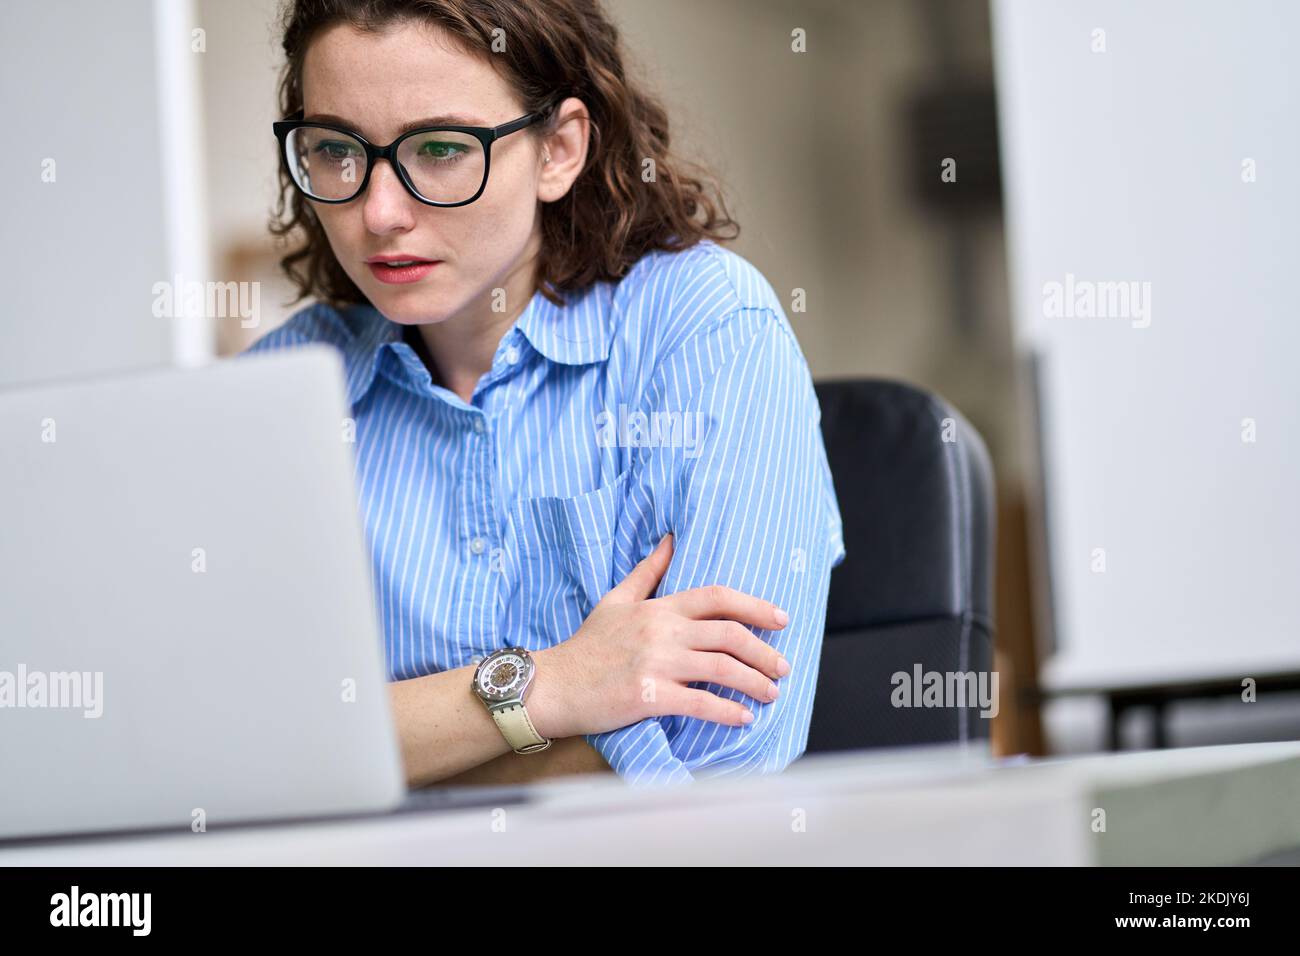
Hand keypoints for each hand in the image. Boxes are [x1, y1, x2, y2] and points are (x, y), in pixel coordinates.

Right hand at [527, 533, 790, 739]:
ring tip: (771, 695)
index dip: (755, 607)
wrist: (553, 686)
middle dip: (765, 653)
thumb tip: (670, 538)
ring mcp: (656, 663)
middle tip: (783, 667)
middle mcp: (662, 631)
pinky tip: (743, 719)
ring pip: (722, 669)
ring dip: (754, 683)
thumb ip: (647, 571)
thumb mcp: (616, 600)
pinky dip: (728, 712)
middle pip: (729, 635)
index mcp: (659, 608)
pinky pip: (700, 703)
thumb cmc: (586, 646)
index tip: (781, 620)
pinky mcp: (649, 696)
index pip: (718, 597)